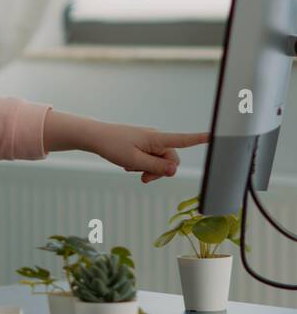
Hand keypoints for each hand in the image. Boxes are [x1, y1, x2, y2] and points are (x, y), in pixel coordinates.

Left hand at [89, 122, 209, 182]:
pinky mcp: (144, 144)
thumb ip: (156, 167)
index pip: (184, 140)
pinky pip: (150, 158)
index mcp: (157, 139)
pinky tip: (128, 164)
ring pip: (160, 161)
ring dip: (149, 169)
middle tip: (142, 178)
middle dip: (160, 171)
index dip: (202, 139)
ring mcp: (150, 141)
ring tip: (131, 168)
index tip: (219, 135)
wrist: (95, 137)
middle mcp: (157, 138)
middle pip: (171, 160)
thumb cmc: (113, 146)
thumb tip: (176, 170)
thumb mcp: (134, 161)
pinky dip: (142, 164)